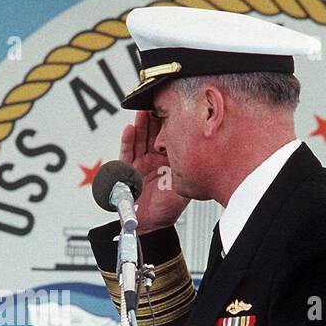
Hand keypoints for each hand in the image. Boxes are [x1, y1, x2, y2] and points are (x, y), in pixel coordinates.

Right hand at [121, 111, 187, 233]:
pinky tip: (130, 129)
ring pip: (140, 137)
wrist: (152, 224)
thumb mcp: (184, 180)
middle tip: (156, 101)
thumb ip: (187, 164)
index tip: (174, 105)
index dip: (171, 119)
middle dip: (154, 116)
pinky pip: (126, 152)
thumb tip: (198, 146)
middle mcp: (155, 156)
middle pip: (153, 131)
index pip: (170, 133)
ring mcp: (141, 161)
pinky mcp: (128, 169)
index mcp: (171, 157)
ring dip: (141, 124)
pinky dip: (128, 140)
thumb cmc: (169, 206)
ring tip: (142, 111)